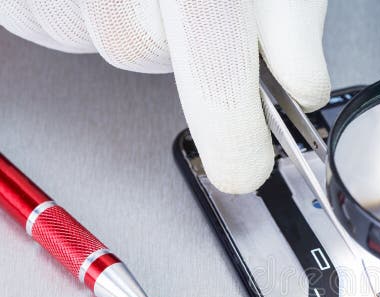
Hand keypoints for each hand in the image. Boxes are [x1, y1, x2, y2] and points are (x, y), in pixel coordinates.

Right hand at [0, 0, 329, 193]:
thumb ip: (289, 12)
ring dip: (128, 15)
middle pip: (140, 51)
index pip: (214, 57)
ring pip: (98, 36)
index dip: (230, 125)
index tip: (243, 167)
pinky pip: (47, 19)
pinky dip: (82, 6)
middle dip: (177, 41)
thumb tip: (301, 84)